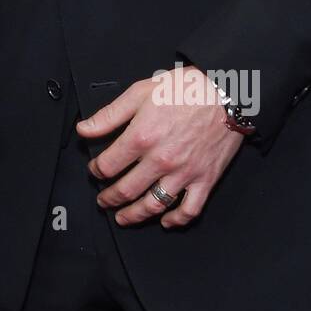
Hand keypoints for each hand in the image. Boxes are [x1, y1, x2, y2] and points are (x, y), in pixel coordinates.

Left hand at [76, 65, 244, 227]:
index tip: (95, 170)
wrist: (226, 91)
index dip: (96, 171)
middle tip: (103, 200)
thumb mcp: (140, 93)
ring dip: (134, 216)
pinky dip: (176, 220)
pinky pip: (190, 209)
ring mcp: (184, 173)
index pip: (108, 165)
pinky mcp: (206, 179)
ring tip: (123, 218)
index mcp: (142, 137)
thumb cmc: (185, 89)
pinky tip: (165, 221)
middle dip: (109, 198)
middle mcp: (161, 160)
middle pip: (126, 191)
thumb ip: (109, 115)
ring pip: (153, 205)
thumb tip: (83, 129)